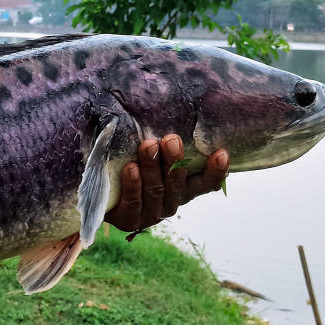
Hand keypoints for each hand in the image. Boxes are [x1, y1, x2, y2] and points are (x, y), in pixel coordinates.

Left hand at [104, 134, 228, 233]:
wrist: (103, 190)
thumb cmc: (134, 163)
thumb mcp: (152, 152)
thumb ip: (164, 141)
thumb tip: (174, 104)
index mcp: (183, 188)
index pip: (205, 183)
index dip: (216, 171)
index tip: (221, 153)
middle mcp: (170, 203)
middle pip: (177, 183)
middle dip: (174, 160)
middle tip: (171, 140)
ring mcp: (151, 214)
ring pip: (155, 190)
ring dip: (152, 167)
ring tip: (148, 146)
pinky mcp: (129, 220)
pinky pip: (133, 202)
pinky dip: (132, 185)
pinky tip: (131, 168)